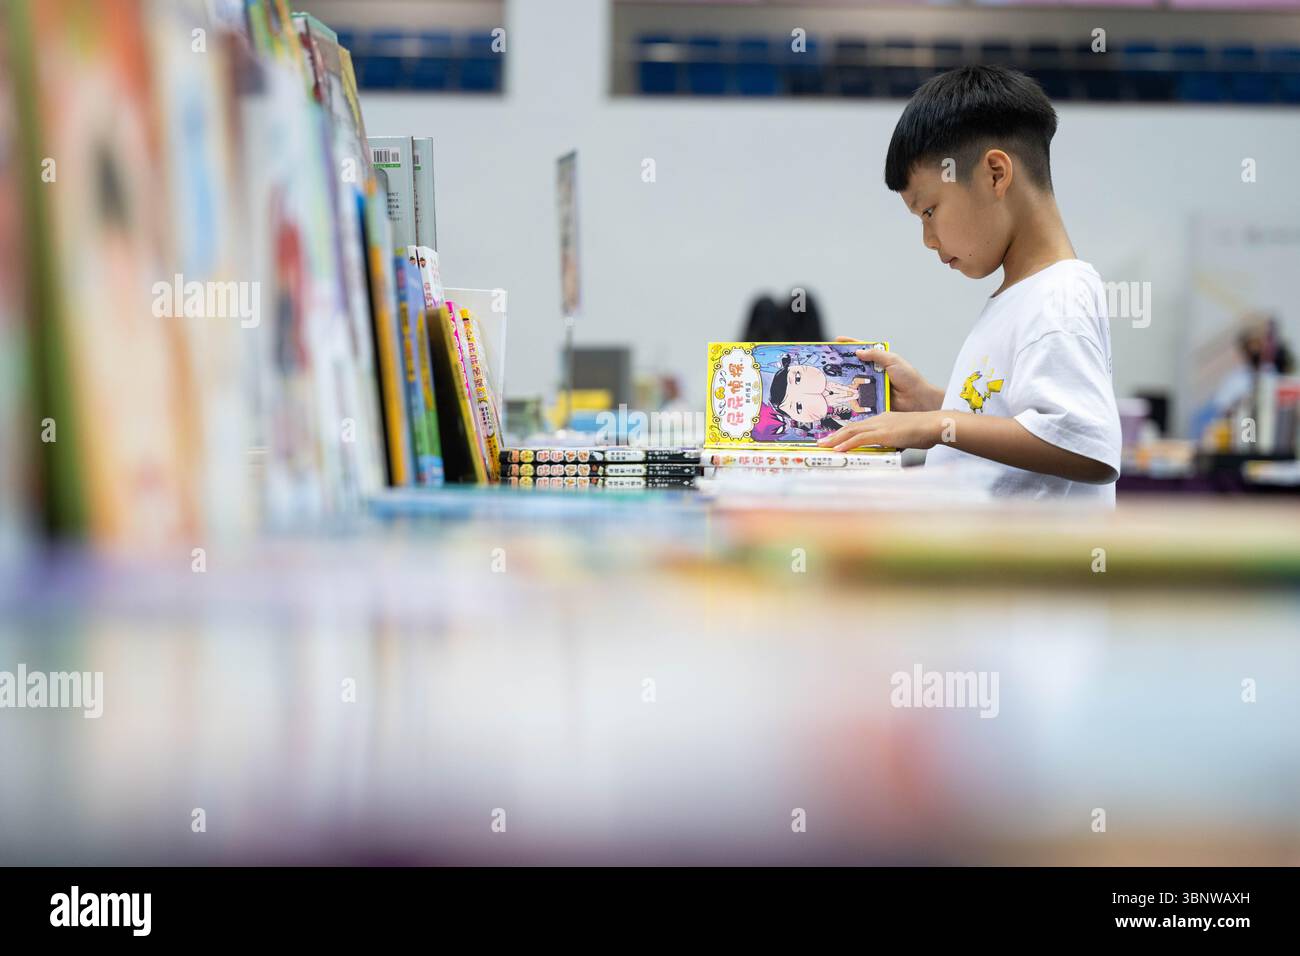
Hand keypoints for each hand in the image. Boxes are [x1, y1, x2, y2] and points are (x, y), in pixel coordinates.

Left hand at [817, 410, 943, 451]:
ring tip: (823, 446)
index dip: (845, 433)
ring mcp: (880, 426)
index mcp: (883, 420)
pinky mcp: (883, 433)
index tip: (835, 439)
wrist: (934, 425)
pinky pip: (860, 439)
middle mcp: (879, 420)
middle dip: (835, 435)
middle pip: (851, 427)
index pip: (860, 426)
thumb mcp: (905, 436)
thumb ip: (894, 441)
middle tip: (822, 442)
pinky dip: (847, 444)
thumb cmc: (925, 431)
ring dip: (836, 440)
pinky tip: (838, 449)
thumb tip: (890, 449)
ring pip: (852, 432)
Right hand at [834, 337, 942, 411]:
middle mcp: (874, 373)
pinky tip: (840, 395)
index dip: (850, 345)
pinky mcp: (871, 400)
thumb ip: (876, 354)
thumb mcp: (893, 360)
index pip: (863, 349)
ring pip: (854, 381)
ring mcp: (872, 386)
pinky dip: (850, 396)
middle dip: (842, 363)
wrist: (917, 400)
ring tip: (830, 377)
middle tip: (828, 361)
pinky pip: (858, 397)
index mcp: (881, 361)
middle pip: (855, 366)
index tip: (837, 340)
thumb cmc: (909, 378)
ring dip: (844, 380)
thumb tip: (859, 351)